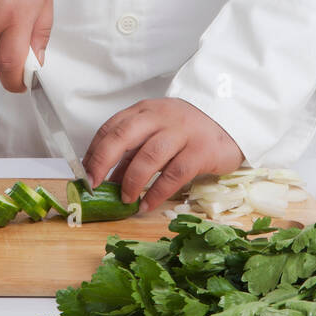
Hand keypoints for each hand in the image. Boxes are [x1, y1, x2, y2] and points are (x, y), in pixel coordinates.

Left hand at [83, 98, 243, 212]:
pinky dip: (157, 192)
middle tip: (94, 185)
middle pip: (124, 135)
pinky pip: (174, 174)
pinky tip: (148, 204)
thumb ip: (134, 153)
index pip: (111, 127)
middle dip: (103, 161)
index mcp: (145, 110)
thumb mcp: (158, 134)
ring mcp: (182, 132)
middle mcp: (161, 117)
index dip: (94, 150)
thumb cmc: (189, 131)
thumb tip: (107, 179)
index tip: (84, 173)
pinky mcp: (201, 150)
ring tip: (125, 199)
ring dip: (132, 180)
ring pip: (149, 155)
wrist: (231, 122)